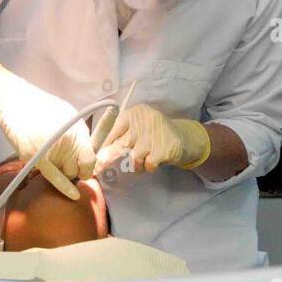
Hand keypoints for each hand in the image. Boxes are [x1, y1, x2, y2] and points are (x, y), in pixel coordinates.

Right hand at [0, 65, 94, 199]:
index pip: (90, 159)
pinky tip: (73, 195)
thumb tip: (89, 152)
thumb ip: (79, 134)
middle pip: (76, 169)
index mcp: (76, 130)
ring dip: (60, 170)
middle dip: (73, 169)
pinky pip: (54, 178)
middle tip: (64, 161)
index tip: (85, 169)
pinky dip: (64, 187)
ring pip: (64, 173)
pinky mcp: (36, 158)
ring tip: (50, 156)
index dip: (89, 167)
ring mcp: (52, 151)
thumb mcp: (69, 115)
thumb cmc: (43, 108)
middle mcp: (67, 142)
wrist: (16, 104)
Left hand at [93, 103, 210, 175]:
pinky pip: (148, 164)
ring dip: (137, 164)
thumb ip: (122, 138)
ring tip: (145, 159)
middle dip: (108, 158)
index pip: (115, 130)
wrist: (185, 138)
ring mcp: (154, 134)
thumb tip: (101, 154)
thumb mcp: (139, 129)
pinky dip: (149, 166)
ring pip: (134, 157)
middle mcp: (143, 120)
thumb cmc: (155, 134)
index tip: (96, 157)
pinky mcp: (163, 148)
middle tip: (98, 168)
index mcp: (135, 113)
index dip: (104, 145)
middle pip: (121, 144)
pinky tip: (155, 160)